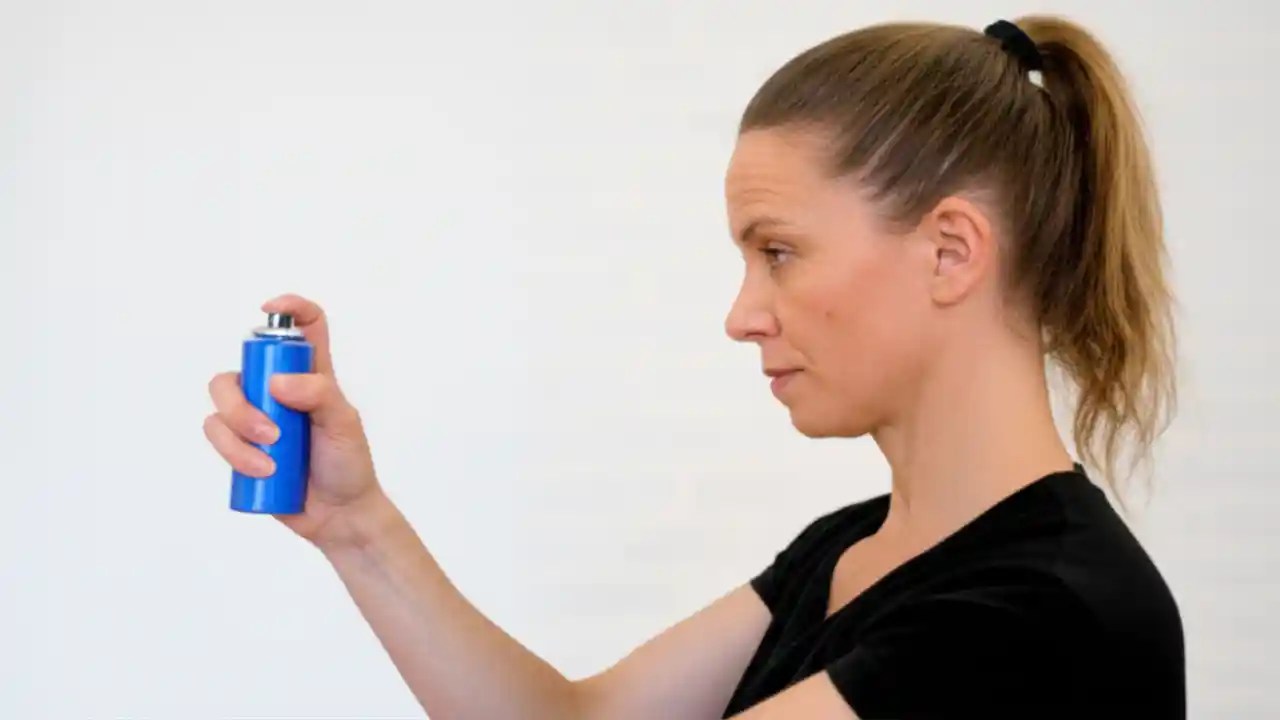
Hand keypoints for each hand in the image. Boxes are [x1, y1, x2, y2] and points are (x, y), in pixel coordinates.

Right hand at [204, 293, 385, 548]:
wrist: (338, 515)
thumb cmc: (348, 464)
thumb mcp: (344, 424)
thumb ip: (319, 395)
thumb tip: (277, 383)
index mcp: (312, 375)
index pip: (304, 326)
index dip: (290, 308)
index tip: (271, 311)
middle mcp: (279, 389)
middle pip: (241, 367)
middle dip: (242, 402)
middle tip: (271, 433)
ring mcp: (256, 416)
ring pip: (220, 403)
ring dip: (238, 434)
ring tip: (269, 462)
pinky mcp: (240, 445)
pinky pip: (215, 434)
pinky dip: (232, 453)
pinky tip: (260, 471)